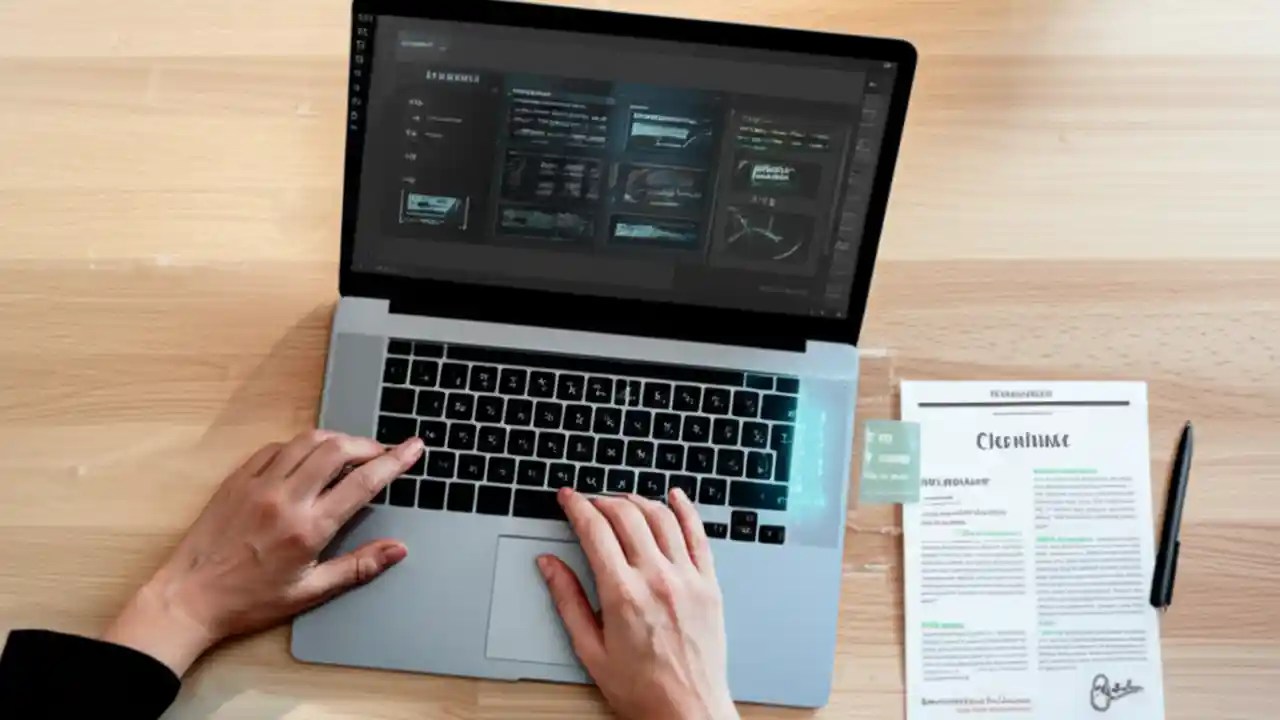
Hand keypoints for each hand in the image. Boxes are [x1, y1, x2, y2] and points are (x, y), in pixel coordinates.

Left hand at [103, 430, 423, 674]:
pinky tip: (308, 457)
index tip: (413, 448)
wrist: (189, 597)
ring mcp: (258, 484)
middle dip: (368, 444)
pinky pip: (276, 447)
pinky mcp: (237, 479)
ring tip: (350, 450)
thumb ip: (358, 567)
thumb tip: (397, 549)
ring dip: (335, 439)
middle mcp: (285, 499)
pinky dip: (300, 445)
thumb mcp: (310, 592)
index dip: (394, 461)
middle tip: (383, 452)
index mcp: (308, 528)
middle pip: (337, 450)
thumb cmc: (249, 601)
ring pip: (307, 441)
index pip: (363, 483)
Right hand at [539, 488, 737, 719]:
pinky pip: (698, 534)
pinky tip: (675, 497)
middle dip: (603, 500)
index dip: (577, 507)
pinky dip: (685, 509)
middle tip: (590, 502)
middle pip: (627, 516)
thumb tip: (549, 565)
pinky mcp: (709, 584)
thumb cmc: (641, 689)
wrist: (688, 711)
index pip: (594, 531)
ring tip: (623, 500)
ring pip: (661, 517)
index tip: (567, 498)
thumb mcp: (590, 649)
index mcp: (622, 594)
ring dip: (638, 500)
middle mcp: (657, 579)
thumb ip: (567, 601)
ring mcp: (687, 578)